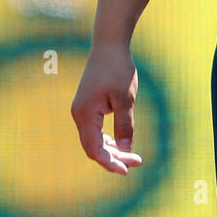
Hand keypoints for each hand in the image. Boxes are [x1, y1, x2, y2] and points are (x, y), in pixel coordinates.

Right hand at [70, 41, 143, 174]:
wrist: (109, 46)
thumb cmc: (118, 69)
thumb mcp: (126, 99)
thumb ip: (125, 125)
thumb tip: (126, 150)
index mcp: (85, 114)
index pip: (94, 149)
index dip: (110, 162)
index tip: (127, 170)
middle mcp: (79, 115)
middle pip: (93, 147)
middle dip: (114, 158)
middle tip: (137, 161)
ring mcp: (81, 111)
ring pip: (94, 140)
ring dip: (111, 149)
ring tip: (133, 156)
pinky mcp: (87, 107)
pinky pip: (94, 130)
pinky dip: (107, 139)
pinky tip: (120, 143)